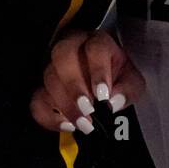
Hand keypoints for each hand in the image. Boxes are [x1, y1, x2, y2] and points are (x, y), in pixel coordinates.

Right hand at [29, 28, 145, 134]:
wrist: (104, 83)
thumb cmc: (118, 78)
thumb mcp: (132, 82)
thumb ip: (127, 89)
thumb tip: (113, 101)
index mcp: (97, 42)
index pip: (95, 48)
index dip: (98, 71)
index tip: (103, 95)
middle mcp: (72, 47)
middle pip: (62, 55)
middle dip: (74, 85)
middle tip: (88, 109)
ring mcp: (53, 66)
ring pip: (48, 77)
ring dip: (65, 104)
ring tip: (83, 123)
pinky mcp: (43, 87)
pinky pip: (37, 100)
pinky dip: (49, 116)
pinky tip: (67, 125)